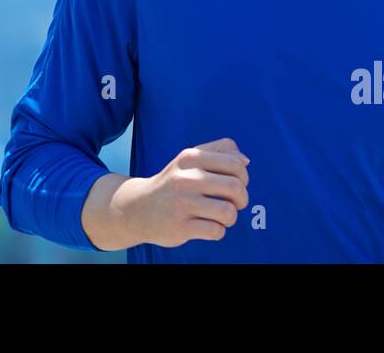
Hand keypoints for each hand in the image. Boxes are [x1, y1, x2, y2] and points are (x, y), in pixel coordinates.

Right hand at [114, 137, 250, 247]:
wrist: (138, 208)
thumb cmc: (174, 183)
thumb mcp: (190, 159)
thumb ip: (218, 151)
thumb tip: (245, 160)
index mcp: (191, 157)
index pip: (236, 164)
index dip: (243, 178)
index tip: (234, 185)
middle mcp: (186, 178)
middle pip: (236, 187)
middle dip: (242, 199)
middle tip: (233, 204)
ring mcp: (182, 203)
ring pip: (229, 212)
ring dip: (230, 218)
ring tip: (220, 217)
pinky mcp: (180, 226)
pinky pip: (216, 231)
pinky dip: (218, 231)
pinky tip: (208, 227)